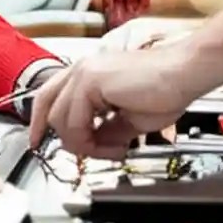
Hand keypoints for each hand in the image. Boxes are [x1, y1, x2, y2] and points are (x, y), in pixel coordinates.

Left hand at [29, 48, 192, 159]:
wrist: (183, 75)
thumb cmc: (165, 90)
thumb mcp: (127, 119)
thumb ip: (104, 130)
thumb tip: (93, 145)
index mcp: (87, 74)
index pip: (49, 97)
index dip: (39, 121)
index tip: (38, 141)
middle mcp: (81, 70)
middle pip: (50, 112)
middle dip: (71, 141)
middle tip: (97, 153)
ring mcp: (83, 73)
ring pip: (60, 120)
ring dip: (85, 144)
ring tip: (114, 148)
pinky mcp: (90, 81)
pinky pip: (74, 122)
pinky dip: (91, 141)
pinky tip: (116, 144)